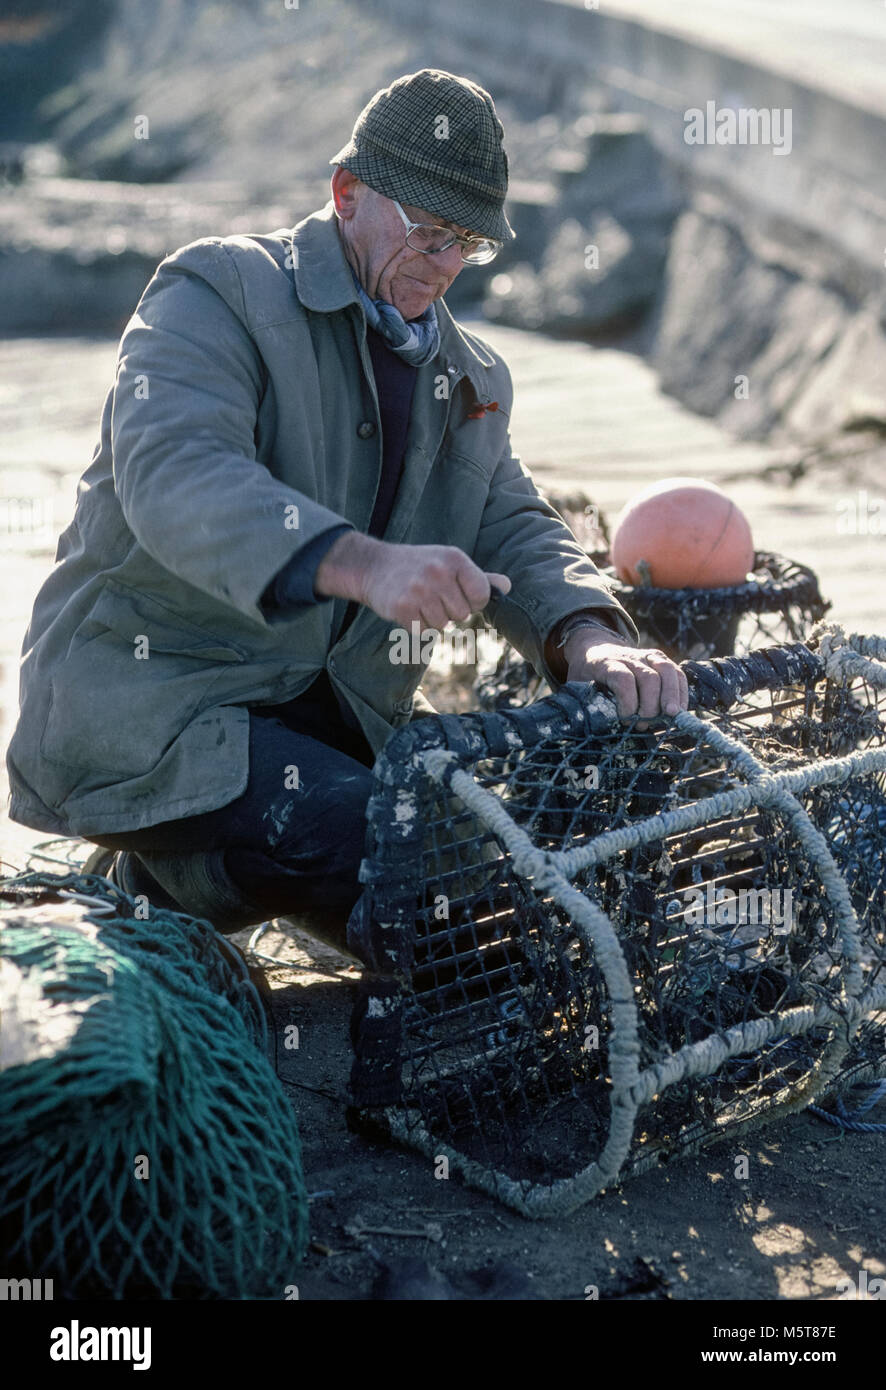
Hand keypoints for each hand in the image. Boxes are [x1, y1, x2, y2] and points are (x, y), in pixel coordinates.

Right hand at [315, 532, 510, 627]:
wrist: (374, 566)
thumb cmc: (419, 566)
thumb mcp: (449, 563)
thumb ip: (479, 578)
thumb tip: (507, 587)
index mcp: (455, 559)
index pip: (482, 595)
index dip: (472, 601)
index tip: (458, 593)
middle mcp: (438, 572)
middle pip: (462, 614)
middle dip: (449, 610)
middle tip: (431, 594)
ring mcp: (419, 590)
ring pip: (442, 625)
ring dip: (431, 619)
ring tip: (418, 600)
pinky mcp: (402, 607)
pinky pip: (423, 632)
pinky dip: (415, 626)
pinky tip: (407, 608)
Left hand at [563, 631, 688, 728]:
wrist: (594, 646)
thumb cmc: (586, 673)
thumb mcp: (576, 686)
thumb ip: (583, 704)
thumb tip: (591, 729)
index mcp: (605, 663)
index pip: (623, 679)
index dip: (628, 701)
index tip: (625, 720)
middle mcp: (629, 657)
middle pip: (649, 677)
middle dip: (651, 704)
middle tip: (644, 725)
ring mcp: (646, 655)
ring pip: (667, 670)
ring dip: (672, 695)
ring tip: (671, 716)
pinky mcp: (659, 659)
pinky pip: (677, 672)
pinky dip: (682, 691)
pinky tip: (680, 709)